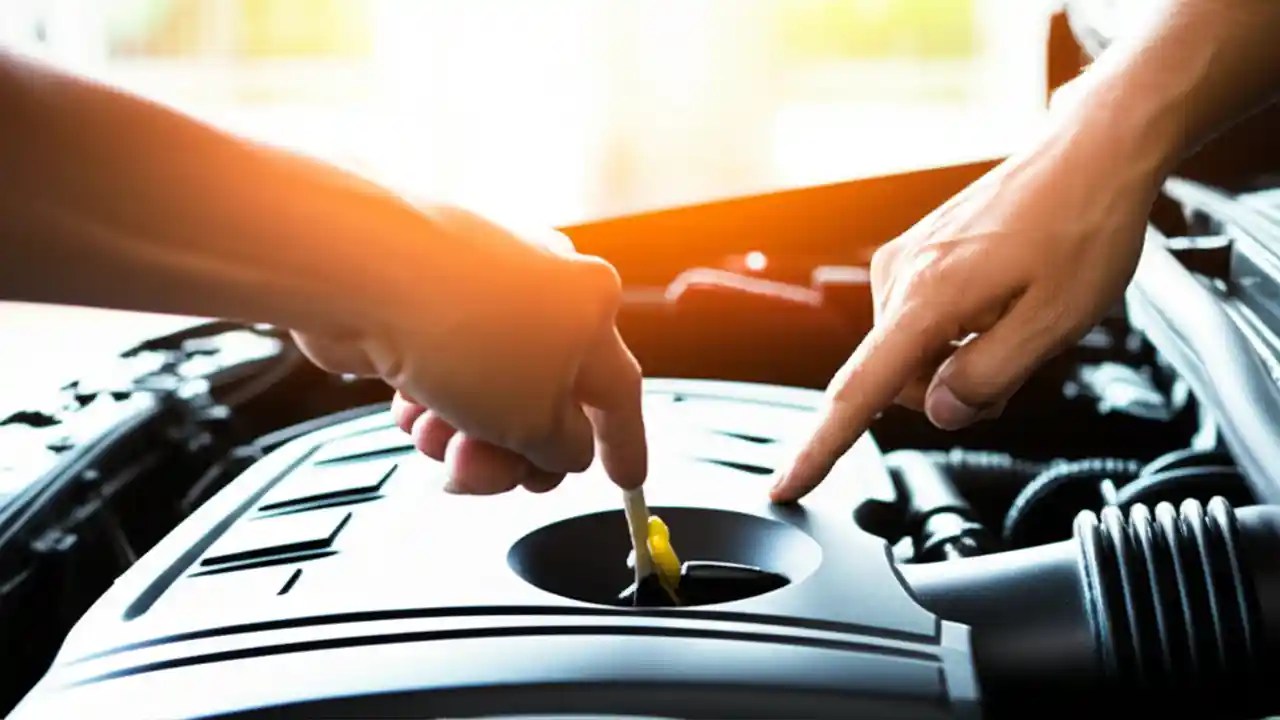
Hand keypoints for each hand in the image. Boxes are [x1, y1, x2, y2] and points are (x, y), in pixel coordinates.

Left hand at [292, 205, 646, 494]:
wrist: (365, 275)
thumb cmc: (465, 332)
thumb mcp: (538, 424)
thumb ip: (565, 450)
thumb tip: (564, 451)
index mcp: (593, 309)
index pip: (621, 394)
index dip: (624, 445)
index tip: (626, 478)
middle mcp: (547, 292)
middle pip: (547, 405)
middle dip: (511, 454)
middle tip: (480, 473)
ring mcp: (486, 295)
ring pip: (492, 398)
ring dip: (463, 435)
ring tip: (433, 436)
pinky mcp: (431, 303)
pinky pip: (448, 376)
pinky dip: (433, 405)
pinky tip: (412, 409)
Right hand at [770, 116, 1162, 502]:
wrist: (1090, 152)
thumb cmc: (1083, 224)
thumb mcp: (1056, 321)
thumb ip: (989, 378)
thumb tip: (941, 411)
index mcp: (928, 297)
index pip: (860, 393)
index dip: (821, 449)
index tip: (785, 486)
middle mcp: (901, 276)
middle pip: (900, 382)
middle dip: (953, 390)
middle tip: (1020, 358)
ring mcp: (905, 262)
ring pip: (913, 355)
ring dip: (960, 359)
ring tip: (1018, 317)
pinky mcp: (918, 254)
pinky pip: (921, 322)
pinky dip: (957, 332)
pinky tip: (1003, 301)